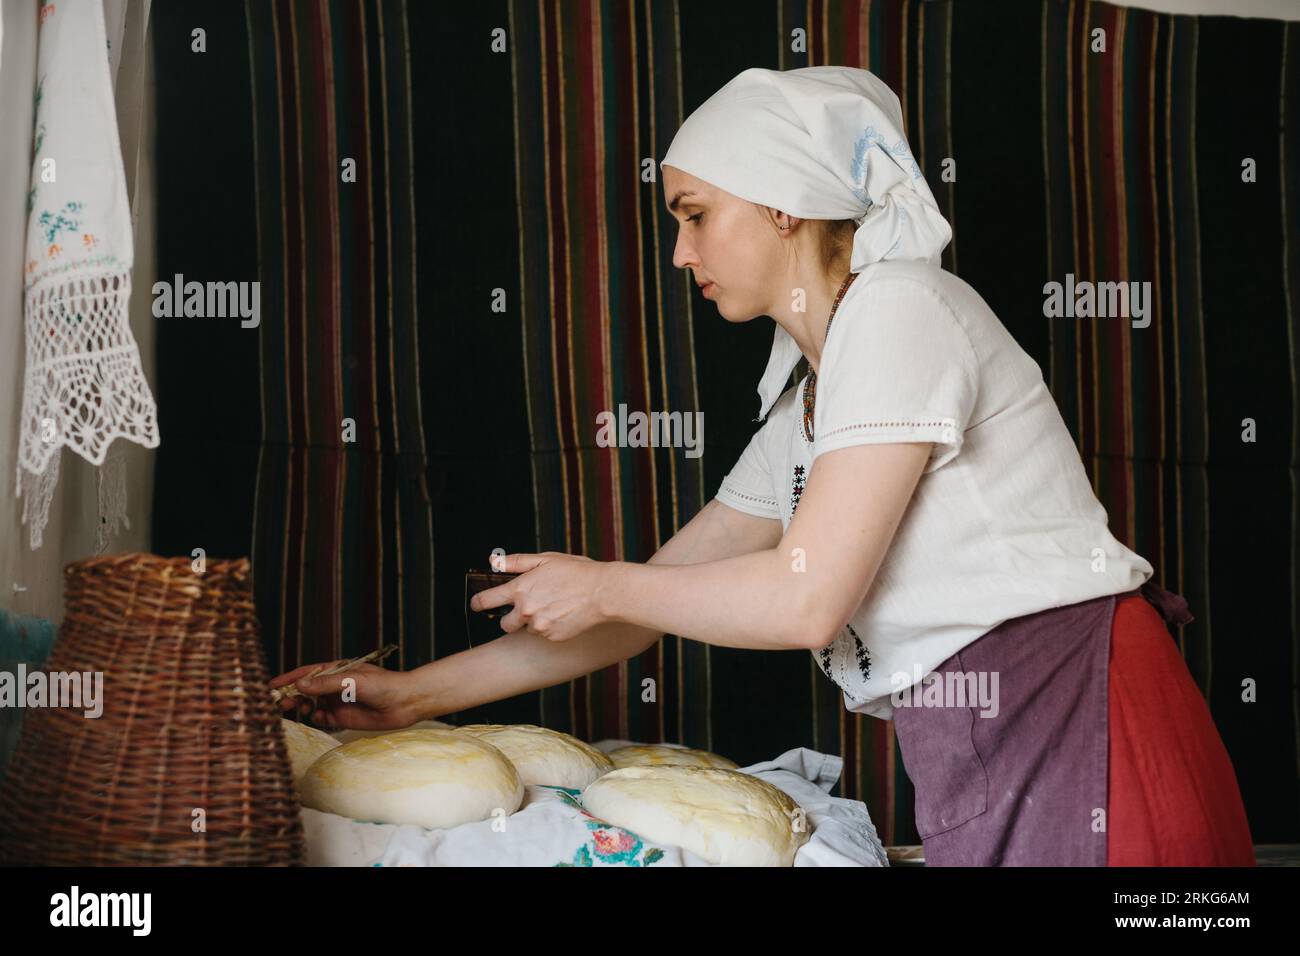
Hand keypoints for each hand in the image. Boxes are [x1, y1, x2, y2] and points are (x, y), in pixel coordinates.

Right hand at [269, 661, 420, 730]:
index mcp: (336, 670)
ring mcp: (338, 701)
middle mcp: (335, 686)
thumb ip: (326, 684)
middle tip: (280, 703)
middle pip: (305, 690)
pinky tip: (321, 717)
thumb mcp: (352, 681)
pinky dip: (318, 718)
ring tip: (299, 709)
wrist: (405, 703)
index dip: (288, 679)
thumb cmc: (382, 685)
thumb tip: (300, 686)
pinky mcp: (343, 717)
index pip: (307, 673)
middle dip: (291, 695)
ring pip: (312, 704)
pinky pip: (323, 718)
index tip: (271, 685)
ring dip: (303, 706)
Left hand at [469, 551, 612, 642]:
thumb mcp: (546, 560)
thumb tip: (493, 561)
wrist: (603, 593)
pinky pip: (544, 634)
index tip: (477, 604)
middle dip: (510, 618)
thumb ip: (516, 562)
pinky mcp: (552, 637)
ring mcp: (539, 626)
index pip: (486, 601)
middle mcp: (525, 611)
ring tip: (553, 606)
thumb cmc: (576, 572)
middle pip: (504, 624)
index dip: (478, 603)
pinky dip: (550, 626)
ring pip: (527, 629)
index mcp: (520, 590)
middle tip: (526, 608)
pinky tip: (563, 614)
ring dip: (533, 621)